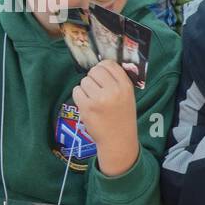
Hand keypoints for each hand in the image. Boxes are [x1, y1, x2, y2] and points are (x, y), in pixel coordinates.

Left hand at [72, 59, 138, 175]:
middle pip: (95, 70)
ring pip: (84, 81)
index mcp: (125, 86)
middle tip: (97, 89)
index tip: (102, 77)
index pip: (109, 64)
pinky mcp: (86, 107)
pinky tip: (87, 104)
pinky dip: (79, 96)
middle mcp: (113, 91)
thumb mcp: (128, 96)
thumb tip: (101, 66)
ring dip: (86, 88)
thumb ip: (117, 81)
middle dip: (93, 78)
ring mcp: (99, 99)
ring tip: (94, 99)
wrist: (118, 140)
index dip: (102, 68)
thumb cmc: (122, 117)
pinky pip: (77, 91)